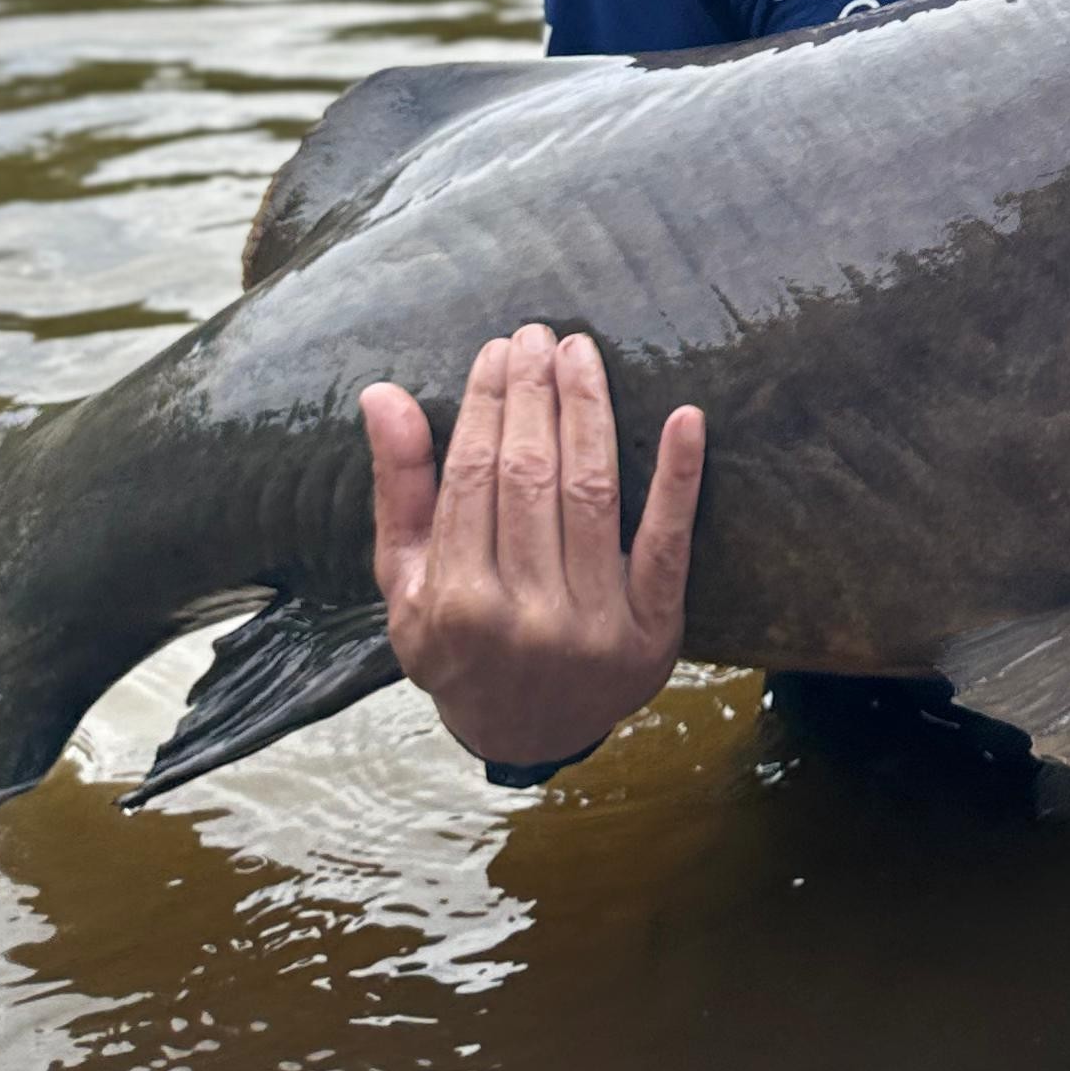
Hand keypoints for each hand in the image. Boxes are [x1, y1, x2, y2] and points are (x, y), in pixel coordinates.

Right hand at [359, 326, 704, 772]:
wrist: (526, 735)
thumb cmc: (460, 644)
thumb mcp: (405, 584)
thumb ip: (398, 490)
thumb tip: (383, 395)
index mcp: (454, 604)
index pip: (473, 476)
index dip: (486, 405)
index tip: (497, 351)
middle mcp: (522, 616)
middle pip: (530, 477)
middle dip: (533, 394)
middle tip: (538, 335)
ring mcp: (592, 625)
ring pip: (590, 493)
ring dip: (588, 410)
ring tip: (581, 353)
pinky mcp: (653, 630)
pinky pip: (668, 543)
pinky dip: (679, 479)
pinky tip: (686, 419)